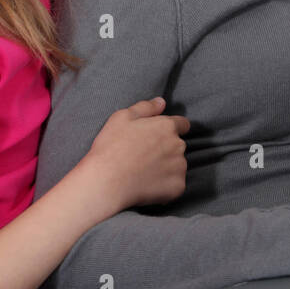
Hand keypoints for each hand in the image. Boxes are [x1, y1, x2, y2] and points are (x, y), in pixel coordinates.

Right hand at [80, 97, 189, 213]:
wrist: (107, 182)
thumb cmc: (111, 147)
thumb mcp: (122, 117)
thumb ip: (146, 107)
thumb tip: (161, 102)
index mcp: (167, 126)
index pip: (182, 124)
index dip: (171, 129)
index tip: (158, 137)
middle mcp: (178, 145)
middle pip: (178, 145)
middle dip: (166, 149)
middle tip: (143, 156)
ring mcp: (179, 167)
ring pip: (177, 165)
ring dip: (166, 167)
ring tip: (143, 172)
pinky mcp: (177, 187)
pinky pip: (176, 184)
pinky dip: (166, 185)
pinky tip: (148, 185)